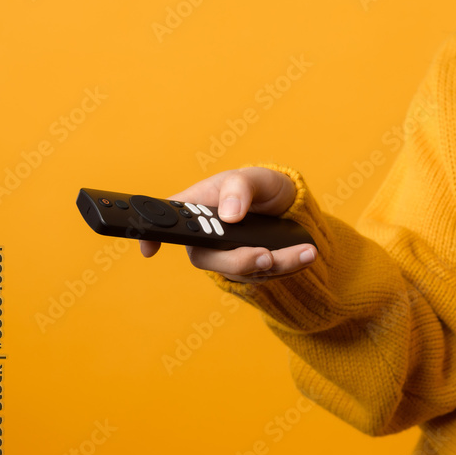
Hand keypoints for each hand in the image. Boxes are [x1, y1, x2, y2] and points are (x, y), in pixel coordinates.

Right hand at [139, 167, 316, 282]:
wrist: (287, 206)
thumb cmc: (260, 187)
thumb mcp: (254, 178)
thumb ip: (240, 188)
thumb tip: (230, 215)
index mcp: (197, 210)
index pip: (166, 224)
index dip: (152, 238)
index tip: (149, 250)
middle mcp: (206, 239)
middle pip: (209, 260)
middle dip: (239, 262)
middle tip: (266, 256)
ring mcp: (226, 257)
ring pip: (243, 272)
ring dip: (277, 265)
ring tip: (305, 252)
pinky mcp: (249, 270)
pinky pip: (264, 276)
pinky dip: (288, 267)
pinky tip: (306, 255)